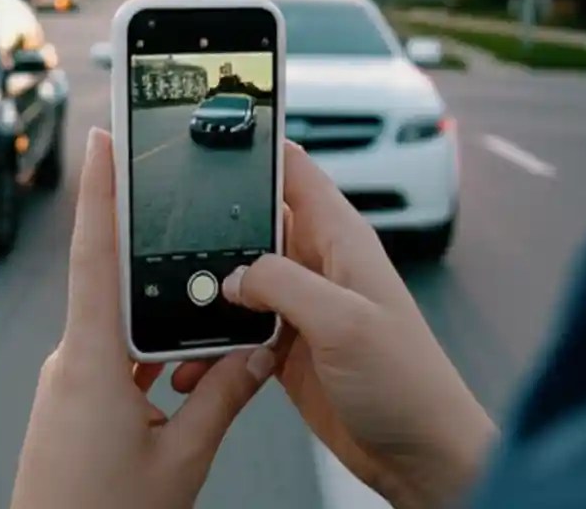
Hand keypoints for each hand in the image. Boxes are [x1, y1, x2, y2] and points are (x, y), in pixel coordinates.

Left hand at [11, 128, 276, 508]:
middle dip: (161, 265)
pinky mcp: (72, 402)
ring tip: (206, 335)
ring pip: (123, 330)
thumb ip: (223, 397)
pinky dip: (150, 358)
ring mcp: (69, 383)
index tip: (102, 141)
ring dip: (163, 326)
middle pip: (118, 288)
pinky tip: (180, 376)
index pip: (95, 256)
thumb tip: (255, 352)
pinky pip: (115, 360)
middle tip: (189, 228)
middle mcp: (72, 363)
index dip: (100, 193)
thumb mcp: (182, 459)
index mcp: (92, 365)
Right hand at [174, 142, 496, 508]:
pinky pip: (238, 330)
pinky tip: (195, 357)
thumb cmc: (408, 384)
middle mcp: (319, 266)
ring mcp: (302, 307)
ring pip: (238, 280)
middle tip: (166, 237)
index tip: (211, 131)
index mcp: (341, 241)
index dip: (257, 148)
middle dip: (211, 230)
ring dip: (208, 294)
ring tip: (175, 307)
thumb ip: (283, 284)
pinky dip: (212, 341)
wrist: (419, 455)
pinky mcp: (287, 347)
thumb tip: (234, 273)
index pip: (294, 173)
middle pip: (253, 225)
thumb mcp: (343, 321)